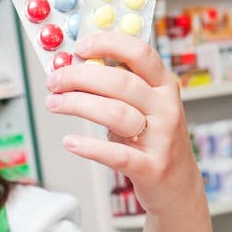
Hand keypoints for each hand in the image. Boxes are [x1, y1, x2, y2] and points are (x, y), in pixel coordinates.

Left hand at [45, 32, 198, 217]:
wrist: (177, 187)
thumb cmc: (152, 143)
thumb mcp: (145, 109)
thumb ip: (119, 90)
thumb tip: (78, 68)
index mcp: (164, 87)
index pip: (140, 53)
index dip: (109, 44)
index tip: (80, 46)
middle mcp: (166, 108)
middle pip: (120, 82)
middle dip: (81, 77)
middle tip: (54, 81)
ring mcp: (161, 139)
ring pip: (116, 114)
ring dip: (78, 105)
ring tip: (54, 103)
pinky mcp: (150, 167)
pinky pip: (116, 154)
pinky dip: (90, 146)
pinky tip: (70, 141)